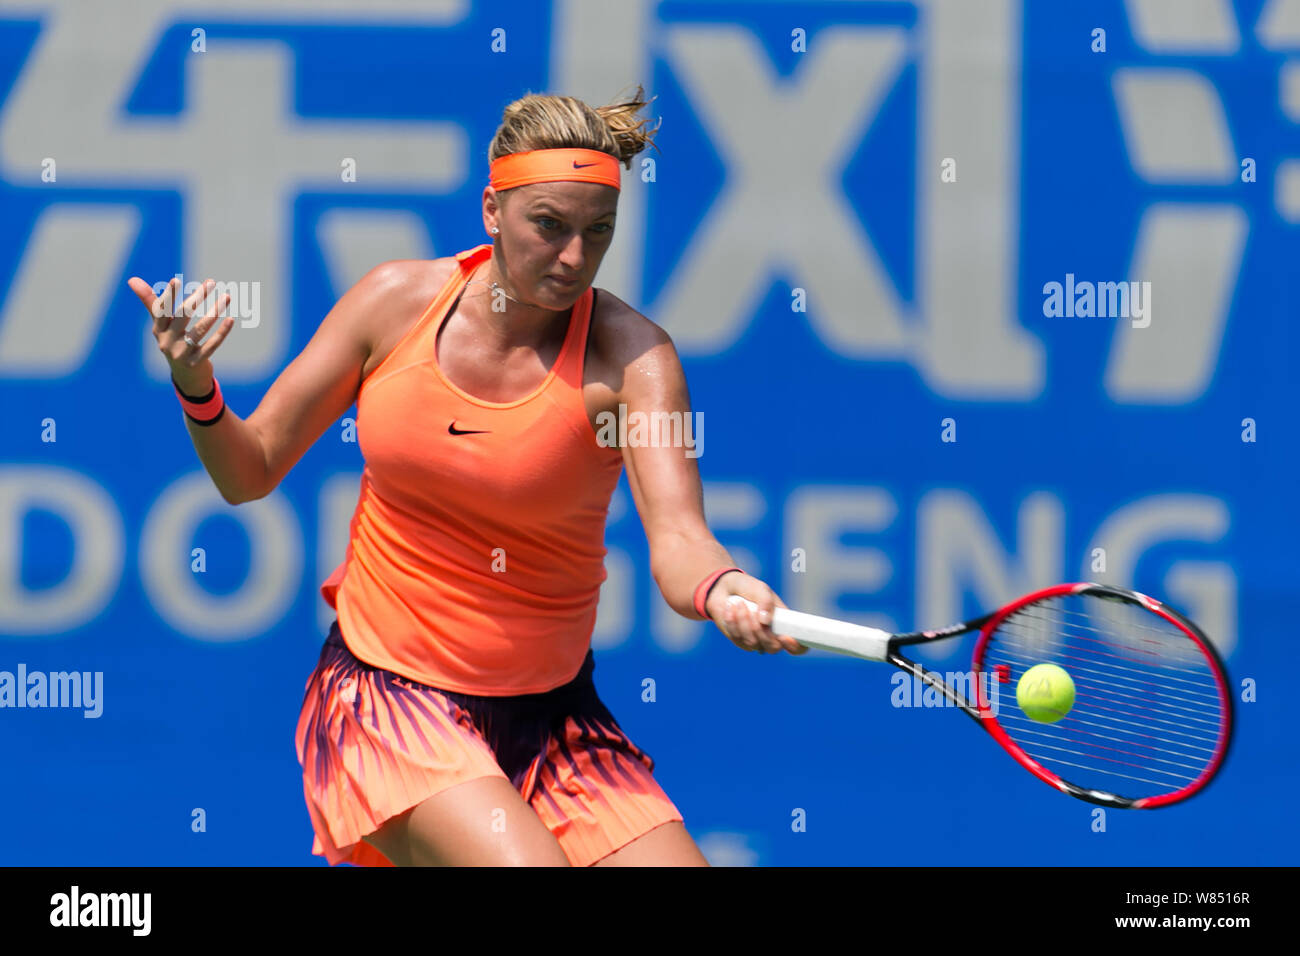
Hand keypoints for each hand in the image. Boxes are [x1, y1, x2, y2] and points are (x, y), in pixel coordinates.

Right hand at [127, 275, 233, 394]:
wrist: (186, 376)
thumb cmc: (172, 341)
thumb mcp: (161, 324)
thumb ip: (151, 302)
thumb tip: (131, 279)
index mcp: (158, 329)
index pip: (162, 310)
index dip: (168, 296)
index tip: (176, 280)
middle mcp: (166, 341)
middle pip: (182, 315)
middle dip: (197, 297)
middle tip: (212, 281)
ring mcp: (181, 353)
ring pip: (200, 330)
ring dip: (214, 312)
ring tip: (227, 297)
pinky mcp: (196, 362)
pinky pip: (211, 345)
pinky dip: (221, 332)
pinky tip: (230, 319)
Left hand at [704, 572, 807, 655]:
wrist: (726, 587)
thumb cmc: (749, 588)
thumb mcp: (761, 589)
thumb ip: (766, 602)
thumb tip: (765, 621)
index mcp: (785, 625)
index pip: (798, 647)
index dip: (796, 647)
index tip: (785, 637)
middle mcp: (772, 636)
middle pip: (773, 647)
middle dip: (760, 629)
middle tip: (752, 610)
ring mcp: (756, 641)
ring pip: (752, 642)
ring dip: (744, 621)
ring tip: (738, 603)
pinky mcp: (739, 641)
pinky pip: (737, 639)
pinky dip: (733, 622)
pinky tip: (730, 608)